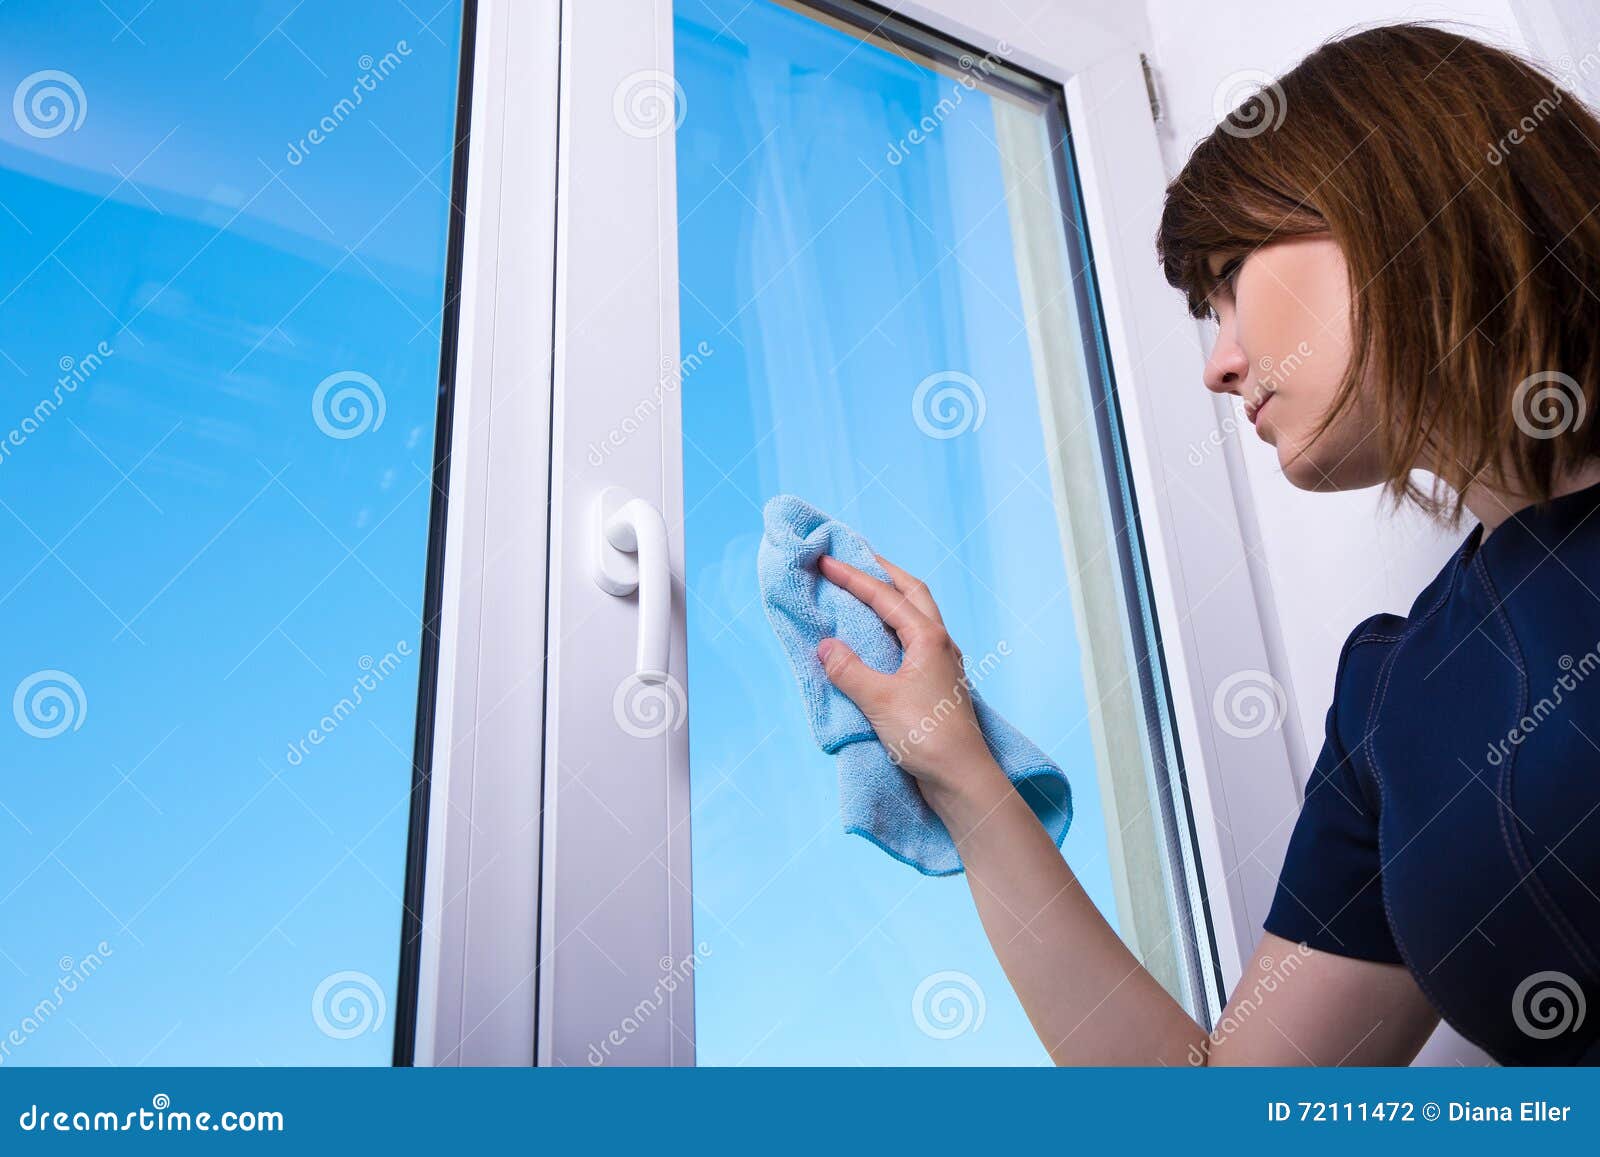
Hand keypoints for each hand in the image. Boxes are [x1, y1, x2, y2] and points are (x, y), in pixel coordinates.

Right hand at [815, 553, 1001, 807]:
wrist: (961, 777)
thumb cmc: (926, 736)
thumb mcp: (879, 700)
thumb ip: (848, 670)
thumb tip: (825, 646)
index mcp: (927, 638)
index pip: (885, 596)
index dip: (853, 577)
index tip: (825, 561)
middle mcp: (940, 643)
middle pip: (912, 592)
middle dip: (884, 572)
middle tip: (856, 558)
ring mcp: (943, 662)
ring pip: (918, 614)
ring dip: (894, 597)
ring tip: (867, 591)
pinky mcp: (939, 683)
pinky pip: (915, 639)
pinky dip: (896, 625)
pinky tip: (883, 639)